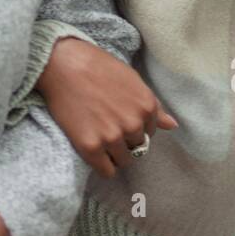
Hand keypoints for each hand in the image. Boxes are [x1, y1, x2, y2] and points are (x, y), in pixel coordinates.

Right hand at [35, 37, 176, 177]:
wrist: (62, 64)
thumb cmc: (96, 66)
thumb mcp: (131, 79)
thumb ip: (153, 105)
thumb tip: (172, 125)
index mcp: (147, 106)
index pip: (149, 133)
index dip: (134, 127)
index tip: (118, 118)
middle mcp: (133, 124)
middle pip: (136, 148)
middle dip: (124, 140)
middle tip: (105, 125)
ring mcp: (112, 137)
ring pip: (122, 161)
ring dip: (112, 153)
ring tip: (97, 135)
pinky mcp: (90, 147)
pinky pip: (106, 171)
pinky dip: (102, 165)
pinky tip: (93, 149)